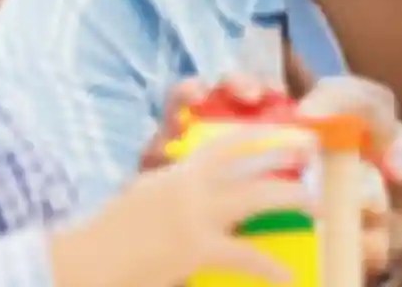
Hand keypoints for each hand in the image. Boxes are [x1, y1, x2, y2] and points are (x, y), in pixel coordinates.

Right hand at [55, 126, 316, 286]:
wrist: (83, 262)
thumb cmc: (110, 237)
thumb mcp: (144, 199)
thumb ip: (174, 187)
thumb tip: (194, 182)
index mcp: (175, 171)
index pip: (223, 140)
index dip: (260, 132)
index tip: (289, 130)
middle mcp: (188, 183)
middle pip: (249, 159)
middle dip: (286, 152)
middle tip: (313, 154)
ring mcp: (194, 213)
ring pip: (259, 195)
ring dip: (294, 198)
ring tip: (318, 207)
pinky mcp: (196, 247)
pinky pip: (245, 253)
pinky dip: (269, 266)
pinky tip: (288, 275)